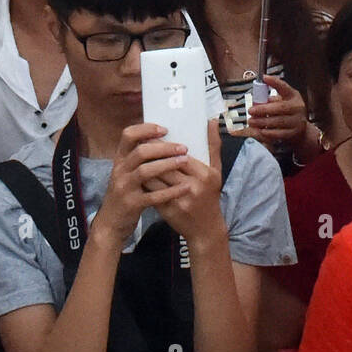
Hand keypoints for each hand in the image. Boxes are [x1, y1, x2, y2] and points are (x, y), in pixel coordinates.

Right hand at [91, 123, 193, 247]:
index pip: (127, 135)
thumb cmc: (125, 194)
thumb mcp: (127, 173)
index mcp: (120, 160)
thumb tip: (163, 141)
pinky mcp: (131, 204)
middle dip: (164, 147)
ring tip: (185, 161)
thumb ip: (140, 159)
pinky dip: (170, 191)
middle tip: (183, 147)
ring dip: (167, 164)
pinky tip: (184, 187)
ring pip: (145, 171)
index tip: (165, 129)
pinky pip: (152, 196)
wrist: (110, 224)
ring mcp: (124, 188)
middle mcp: (120, 171)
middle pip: (140, 151)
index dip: (146, 129)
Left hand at [141, 120, 224, 247]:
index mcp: (204, 175)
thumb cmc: (210, 196)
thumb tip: (211, 120)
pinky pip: (151, 192)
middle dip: (151, 154)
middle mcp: (192, 187)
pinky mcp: (167, 211)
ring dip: (143, 167)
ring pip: (155, 178)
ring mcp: (179, 201)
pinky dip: (144, 183)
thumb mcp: (216, 171)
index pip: (180, 156)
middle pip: (165, 166)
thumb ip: (213, 145)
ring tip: (135, 157)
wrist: (206, 230)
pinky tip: (137, 175)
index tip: (154, 137)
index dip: (165, 146)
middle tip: (140, 144)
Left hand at [247, 75, 308, 151]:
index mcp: (293, 96)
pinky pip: (280, 133)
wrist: (300, 129)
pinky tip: (261, 131)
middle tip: (251, 111)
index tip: (264, 78)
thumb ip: (272, 98)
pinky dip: (269, 133)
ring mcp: (297, 121)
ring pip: (279, 122)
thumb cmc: (288, 112)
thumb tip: (258, 98)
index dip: (275, 82)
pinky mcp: (294, 133)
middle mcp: (297, 107)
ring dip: (263, 122)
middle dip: (263, 109)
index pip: (285, 87)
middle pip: (280, 108)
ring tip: (252, 121)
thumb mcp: (284, 100)